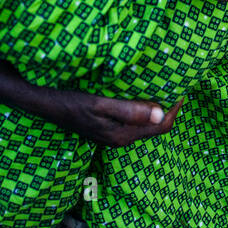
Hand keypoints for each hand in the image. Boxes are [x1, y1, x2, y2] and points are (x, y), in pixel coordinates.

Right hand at [44, 89, 184, 146]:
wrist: (45, 105)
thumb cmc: (71, 101)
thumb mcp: (100, 103)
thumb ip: (130, 110)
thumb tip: (161, 113)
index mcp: (122, 135)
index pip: (161, 127)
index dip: (175, 110)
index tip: (182, 91)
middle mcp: (120, 140)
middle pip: (156, 129)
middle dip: (169, 110)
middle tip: (177, 87)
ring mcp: (114, 136)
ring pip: (146, 126)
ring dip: (157, 111)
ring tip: (164, 90)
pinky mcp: (108, 130)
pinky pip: (135, 124)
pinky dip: (145, 111)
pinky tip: (143, 97)